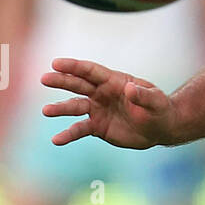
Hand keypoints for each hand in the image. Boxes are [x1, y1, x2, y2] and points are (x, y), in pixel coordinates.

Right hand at [41, 59, 176, 149]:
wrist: (160, 129)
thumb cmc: (159, 109)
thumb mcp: (156, 101)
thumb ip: (144, 95)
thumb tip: (130, 89)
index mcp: (114, 81)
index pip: (90, 71)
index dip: (74, 66)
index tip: (56, 63)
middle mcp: (102, 93)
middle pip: (78, 85)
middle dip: (61, 81)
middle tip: (44, 79)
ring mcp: (97, 110)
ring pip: (75, 107)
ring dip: (60, 109)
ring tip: (46, 111)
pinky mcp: (97, 127)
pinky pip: (79, 130)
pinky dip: (68, 134)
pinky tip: (56, 140)